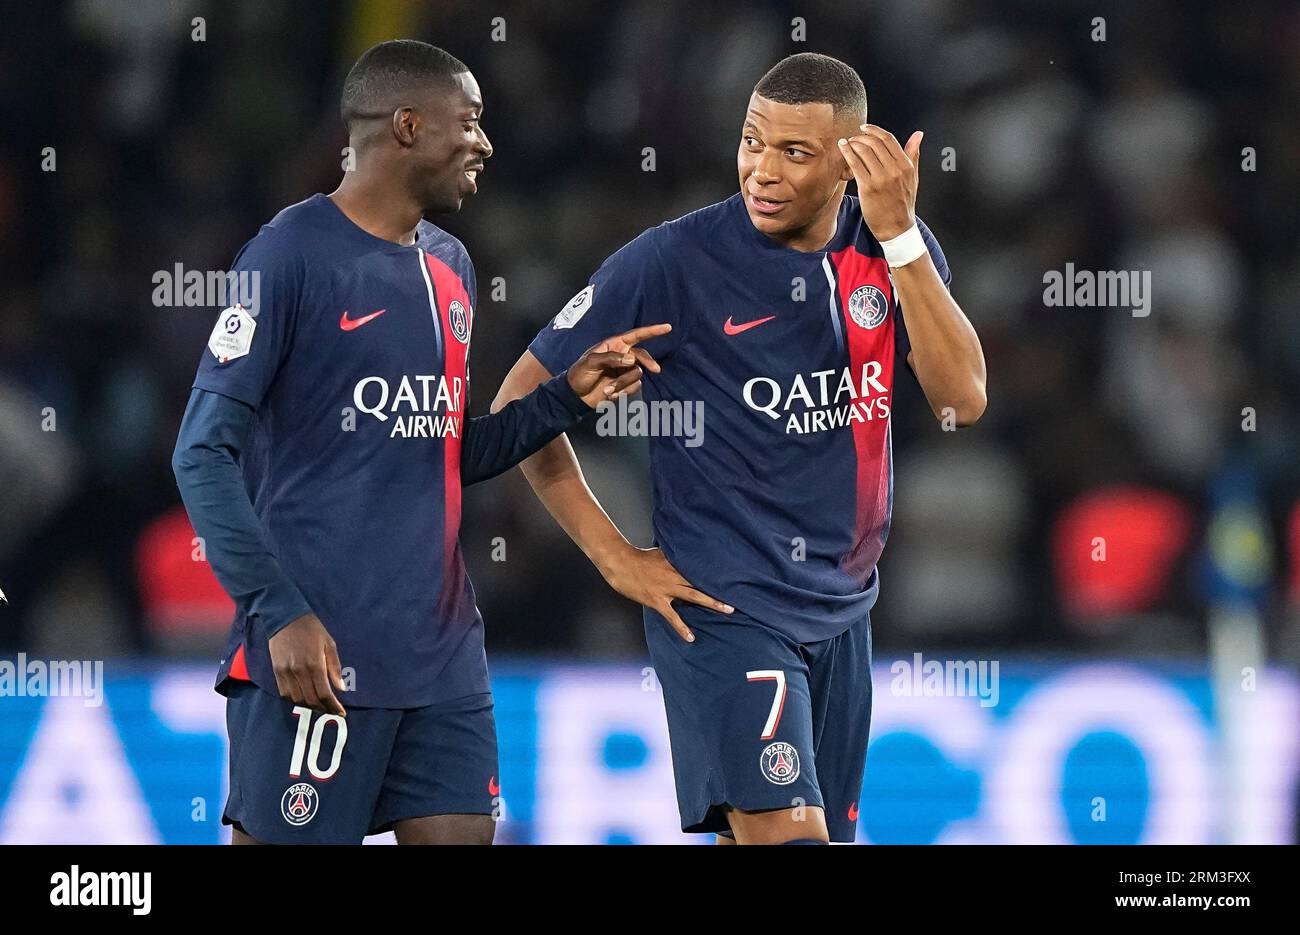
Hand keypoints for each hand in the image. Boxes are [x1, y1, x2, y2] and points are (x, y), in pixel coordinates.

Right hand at [269, 613, 346, 715]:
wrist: (285, 618)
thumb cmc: (311, 629)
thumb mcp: (329, 644)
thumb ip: (335, 667)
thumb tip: (341, 688)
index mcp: (315, 664)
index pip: (325, 693)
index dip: (333, 706)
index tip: (341, 712)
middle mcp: (300, 671)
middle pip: (311, 700)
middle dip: (323, 709)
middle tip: (331, 711)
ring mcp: (286, 672)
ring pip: (297, 699)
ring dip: (309, 706)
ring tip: (319, 706)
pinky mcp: (276, 671)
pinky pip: (284, 693)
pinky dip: (294, 700)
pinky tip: (303, 698)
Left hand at [566, 324, 670, 407]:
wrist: (575, 396)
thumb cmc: (579, 374)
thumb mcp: (590, 362)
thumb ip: (611, 358)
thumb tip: (632, 360)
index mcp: (614, 345)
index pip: (636, 336)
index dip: (652, 331)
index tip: (668, 328)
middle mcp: (622, 357)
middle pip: (642, 356)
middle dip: (648, 363)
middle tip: (656, 370)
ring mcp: (624, 372)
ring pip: (637, 374)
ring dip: (623, 384)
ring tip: (607, 389)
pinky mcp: (625, 386)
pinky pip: (634, 387)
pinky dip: (623, 392)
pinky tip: (610, 395)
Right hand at [598, 545, 732, 641]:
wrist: (620, 563)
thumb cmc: (638, 557)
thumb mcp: (659, 552)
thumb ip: (673, 555)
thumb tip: (685, 551)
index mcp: (676, 563)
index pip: (700, 567)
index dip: (716, 571)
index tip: (733, 573)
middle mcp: (675, 575)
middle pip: (702, 582)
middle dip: (720, 587)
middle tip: (738, 592)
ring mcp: (667, 589)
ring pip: (693, 596)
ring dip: (711, 603)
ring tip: (727, 610)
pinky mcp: (657, 601)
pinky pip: (672, 617)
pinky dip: (682, 628)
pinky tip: (691, 638)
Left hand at [838, 124, 922, 241]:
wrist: (896, 228)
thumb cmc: (903, 203)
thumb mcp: (913, 177)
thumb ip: (913, 154)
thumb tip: (918, 135)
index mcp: (905, 165)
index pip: (889, 139)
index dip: (874, 130)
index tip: (864, 128)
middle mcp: (894, 170)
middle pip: (875, 143)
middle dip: (861, 136)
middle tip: (854, 137)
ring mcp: (881, 179)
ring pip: (864, 151)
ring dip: (853, 143)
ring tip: (847, 143)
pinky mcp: (868, 188)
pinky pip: (856, 164)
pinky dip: (847, 153)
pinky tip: (843, 148)